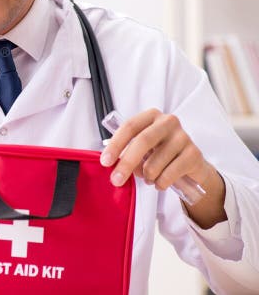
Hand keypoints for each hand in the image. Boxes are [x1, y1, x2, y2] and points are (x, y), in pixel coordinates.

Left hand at [100, 108, 225, 228]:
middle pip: (142, 142)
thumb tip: (111, 164)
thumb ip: (127, 150)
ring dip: (146, 176)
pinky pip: (169, 174)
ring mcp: (183, 137)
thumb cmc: (160, 152)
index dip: (115, 145)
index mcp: (151, 116)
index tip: (105, 162)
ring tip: (148, 177)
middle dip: (126, 163)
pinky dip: (160, 183)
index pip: (129, 127)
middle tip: (116, 180)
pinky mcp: (194, 154)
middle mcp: (168, 122)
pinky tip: (160, 183)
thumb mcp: (142, 146)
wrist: (191, 163)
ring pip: (155, 163)